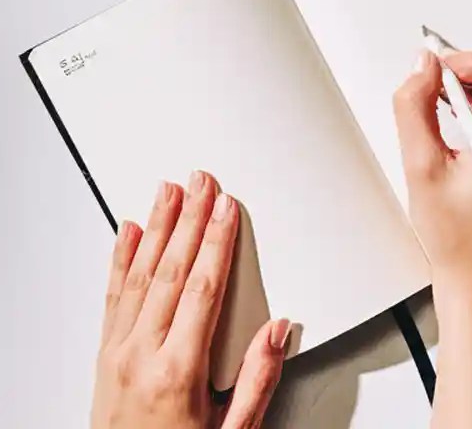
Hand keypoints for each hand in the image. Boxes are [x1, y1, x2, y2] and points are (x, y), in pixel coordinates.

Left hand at [91, 171, 290, 428]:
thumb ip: (258, 379)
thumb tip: (277, 331)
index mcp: (175, 371)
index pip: (202, 290)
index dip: (217, 243)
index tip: (226, 209)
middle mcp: (139, 356)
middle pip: (170, 272)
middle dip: (188, 220)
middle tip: (201, 182)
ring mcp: (116, 354)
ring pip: (138, 275)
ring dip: (155, 228)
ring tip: (167, 192)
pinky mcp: (105, 356)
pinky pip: (112, 296)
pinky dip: (119, 259)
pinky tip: (126, 232)